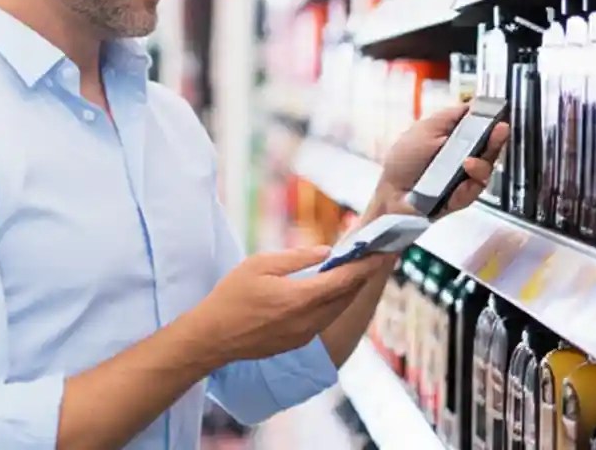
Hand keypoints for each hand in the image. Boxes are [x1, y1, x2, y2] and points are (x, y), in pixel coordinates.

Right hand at [189, 246, 390, 364]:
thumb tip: (326, 252)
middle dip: (360, 277)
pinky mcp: (297, 343)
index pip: (344, 280)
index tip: (381, 253)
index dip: (365, 266)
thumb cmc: (232, 296)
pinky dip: (333, 304)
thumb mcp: (260, 265)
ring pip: (337, 310)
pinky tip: (328, 292)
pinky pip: (324, 320)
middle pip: (346, 297)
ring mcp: (304, 335)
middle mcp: (309, 320)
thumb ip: (297, 258)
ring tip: (352, 272)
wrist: (214, 336)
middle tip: (369, 257)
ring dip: (347, 291)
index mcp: (301, 298)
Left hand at [371, 103, 509, 217]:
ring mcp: (465, 176)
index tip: (499, 115)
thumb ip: (449, 116)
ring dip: (481, 163)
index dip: (491, 121)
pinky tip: (462, 178)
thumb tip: (473, 105)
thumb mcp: (425, 129)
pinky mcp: (465, 195)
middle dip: (497, 137)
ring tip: (469, 162)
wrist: (394, 194)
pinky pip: (477, 187)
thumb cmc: (403, 162)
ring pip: (488, 166)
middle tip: (501, 129)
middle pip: (490, 145)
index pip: (481, 126)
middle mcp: (463, 155)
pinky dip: (469, 182)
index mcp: (454, 137)